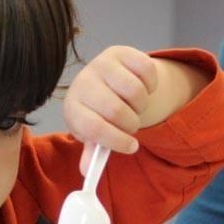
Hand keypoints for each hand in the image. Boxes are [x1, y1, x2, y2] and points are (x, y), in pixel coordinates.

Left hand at [62, 46, 158, 171]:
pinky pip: (147, 71)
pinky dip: (151, 86)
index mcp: (73, 107)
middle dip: (130, 124)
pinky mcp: (121, 51)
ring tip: (134, 108)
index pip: (93, 127)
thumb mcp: (94, 132)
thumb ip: (93, 151)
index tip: (131, 147)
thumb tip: (88, 172)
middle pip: (116, 111)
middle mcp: (83, 82)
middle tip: (131, 125)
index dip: (115, 140)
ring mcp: (101, 64)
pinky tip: (142, 89)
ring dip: (141, 106)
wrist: (106, 79)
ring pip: (135, 91)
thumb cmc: (98, 112)